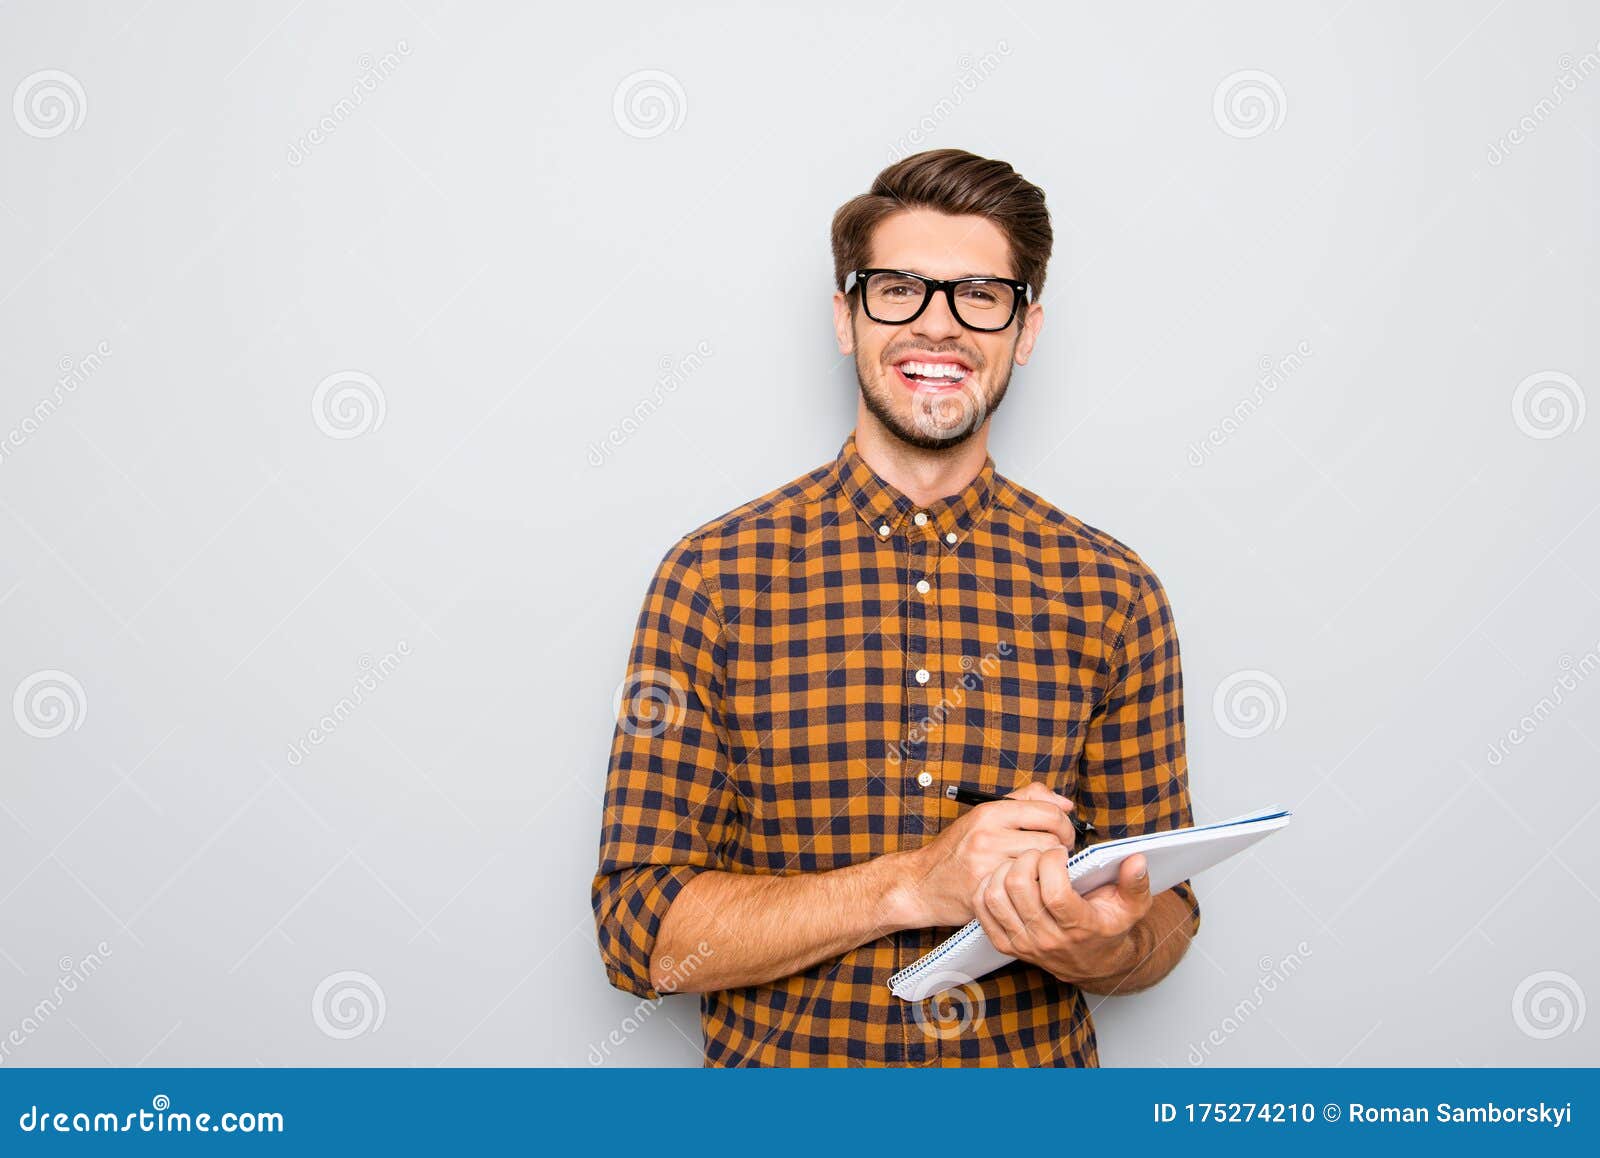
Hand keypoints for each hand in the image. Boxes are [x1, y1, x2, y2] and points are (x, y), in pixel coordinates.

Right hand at [900, 782, 1076, 926]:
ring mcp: (987, 865)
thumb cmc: (956, 850)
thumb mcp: (985, 816)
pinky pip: (1028, 887)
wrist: (921, 883)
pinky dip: (1034, 888)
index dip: (1065, 825)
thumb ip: (1026, 800)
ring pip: (1044, 865)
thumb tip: (1065, 803)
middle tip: (1056, 858)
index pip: (1048, 812)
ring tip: (1042, 872)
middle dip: (1061, 850)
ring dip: (1049, 871)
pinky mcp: (987, 891)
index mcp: (989, 812)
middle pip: (1051, 840)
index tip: (1063, 836)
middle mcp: (987, 835)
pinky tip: (1028, 888)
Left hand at [972, 848, 1153, 982]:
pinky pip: (982, 909)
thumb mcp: (1131, 907)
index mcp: (1078, 927)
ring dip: (1006, 869)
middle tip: (1040, 853)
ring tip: (1024, 863)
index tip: (1060, 851)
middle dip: (1028, 858)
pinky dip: (988, 886)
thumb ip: (1136, 883)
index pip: (1054, 893)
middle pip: (1019, 888)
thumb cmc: (1109, 926)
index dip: (1052, 863)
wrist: (1093, 963)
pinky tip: (1006, 876)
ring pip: (996, 896)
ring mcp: (1023, 943)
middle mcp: (1047, 939)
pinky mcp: (1005, 943)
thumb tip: (1136, 859)